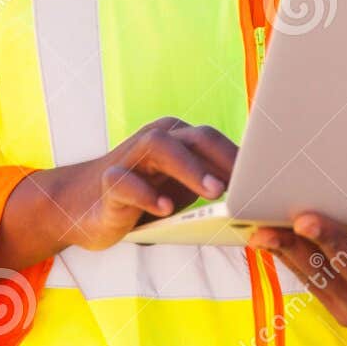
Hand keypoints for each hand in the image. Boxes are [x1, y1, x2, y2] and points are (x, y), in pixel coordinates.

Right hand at [0, 118, 237, 269]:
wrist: (79, 207)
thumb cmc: (142, 198)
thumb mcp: (179, 191)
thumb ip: (209, 188)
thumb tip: (256, 202)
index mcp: (177, 138)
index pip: (214, 139)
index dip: (241, 155)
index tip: (267, 176)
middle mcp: (156, 140)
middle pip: (195, 137)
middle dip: (222, 157)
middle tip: (245, 181)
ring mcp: (130, 158)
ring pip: (162, 149)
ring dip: (191, 169)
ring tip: (215, 192)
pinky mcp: (108, 181)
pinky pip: (126, 182)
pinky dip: (148, 194)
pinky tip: (165, 208)